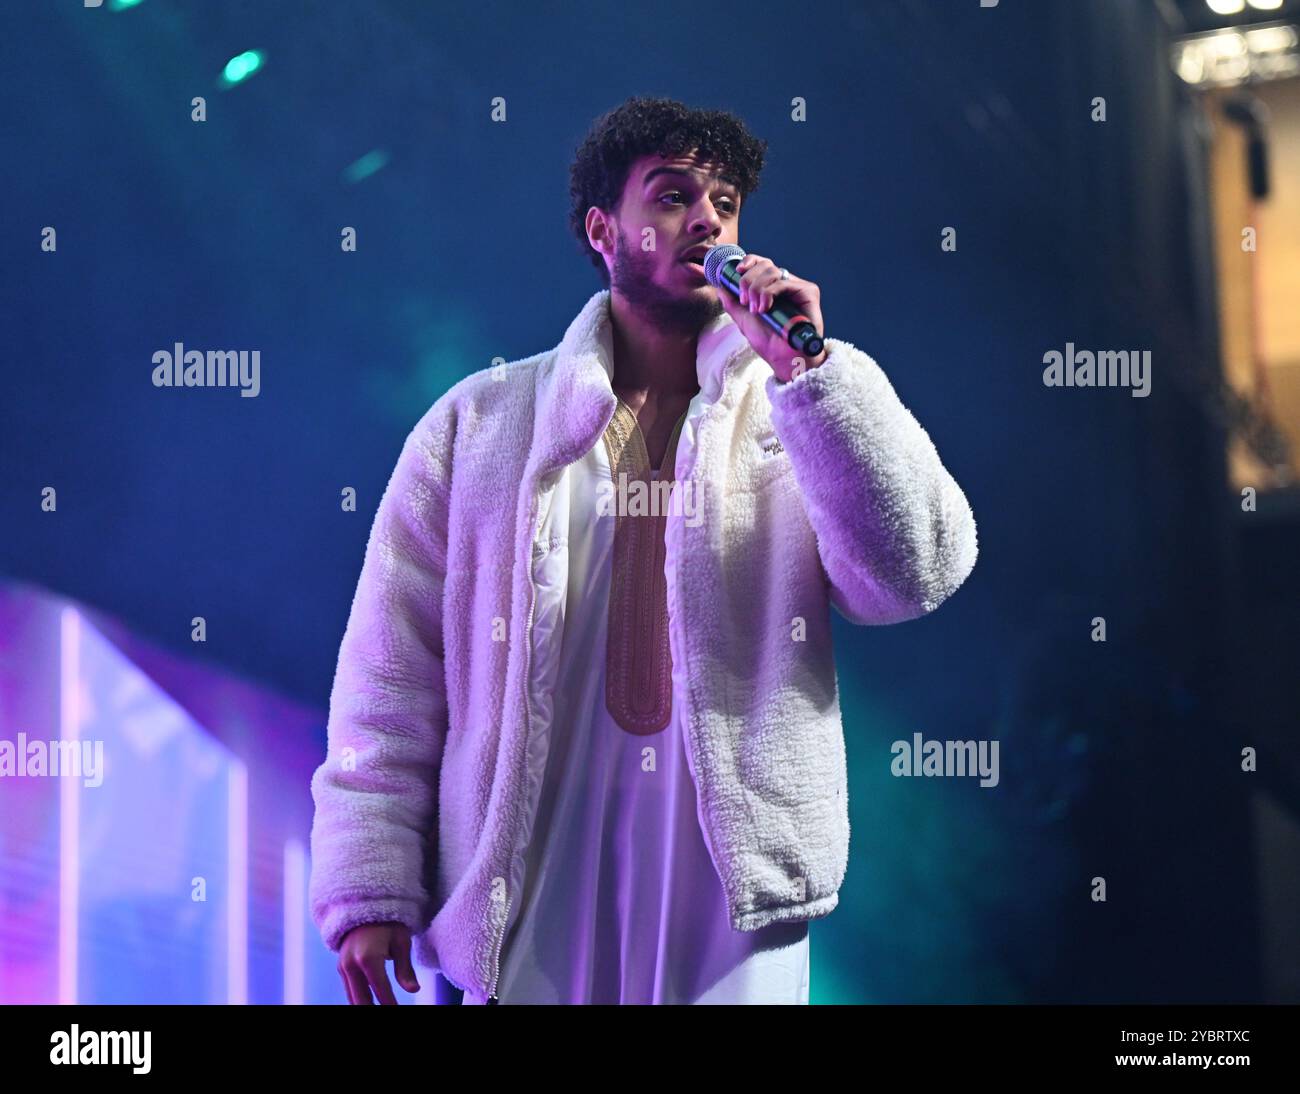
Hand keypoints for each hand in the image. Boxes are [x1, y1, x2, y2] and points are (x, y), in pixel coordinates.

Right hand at [337, 921, 420, 1004]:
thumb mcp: (401, 941)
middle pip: (362, 1000)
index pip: (381, 991)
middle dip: (373, 1010)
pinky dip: (359, 999)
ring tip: (381, 1008)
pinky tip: (370, 1003)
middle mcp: (351, 964)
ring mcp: (343, 966)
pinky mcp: (341, 967)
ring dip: (365, 1006)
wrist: (365, 906)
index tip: (398, 1011)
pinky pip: (349, 990)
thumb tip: (414, 990)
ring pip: (353, 998)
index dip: (391, 1005)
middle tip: (390, 1009)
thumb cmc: (389, 923)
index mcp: (369, 958)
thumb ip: (405, 968)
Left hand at [715, 253, 827, 382]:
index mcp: (772, 288)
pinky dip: (768, 294)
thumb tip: (720, 288)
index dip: (749, 261)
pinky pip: (783, 282)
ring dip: (757, 290)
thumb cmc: (769, 343)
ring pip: (772, 271)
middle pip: (764, 264)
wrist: (784, 359)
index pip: (761, 264)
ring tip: (757, 310)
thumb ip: (733, 304)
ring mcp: (797, 287)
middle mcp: (785, 284)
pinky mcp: (808, 292)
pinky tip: (765, 309)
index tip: (738, 271)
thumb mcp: (744, 320)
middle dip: (748, 281)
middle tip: (745, 301)